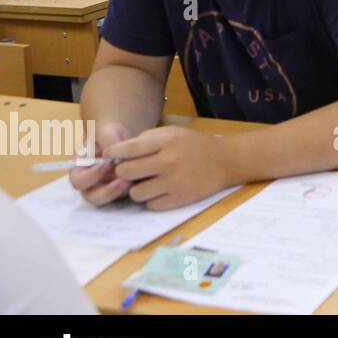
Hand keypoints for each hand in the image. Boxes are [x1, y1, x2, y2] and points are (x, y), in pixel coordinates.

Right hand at [69, 122, 133, 204]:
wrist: (128, 140)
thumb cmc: (112, 136)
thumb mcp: (108, 131)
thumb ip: (107, 139)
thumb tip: (110, 154)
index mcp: (81, 170)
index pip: (78, 181)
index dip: (91, 176)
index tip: (108, 164)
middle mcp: (91, 184)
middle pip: (92, 197)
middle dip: (107, 191)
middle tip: (123, 181)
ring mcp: (106, 190)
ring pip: (108, 202)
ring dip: (119, 194)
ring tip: (132, 182)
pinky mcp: (122, 193)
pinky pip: (125, 198)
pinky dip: (133, 192)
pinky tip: (143, 181)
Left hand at [105, 126, 233, 210]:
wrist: (226, 160)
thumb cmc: (195, 144)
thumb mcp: (173, 132)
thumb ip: (147, 138)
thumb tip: (118, 151)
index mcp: (166, 142)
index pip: (127, 149)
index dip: (113, 153)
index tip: (110, 156)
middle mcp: (169, 161)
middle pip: (125, 172)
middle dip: (124, 172)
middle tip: (131, 171)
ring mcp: (174, 182)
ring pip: (135, 192)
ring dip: (137, 189)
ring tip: (147, 183)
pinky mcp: (180, 198)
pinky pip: (150, 205)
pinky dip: (152, 200)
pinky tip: (160, 192)